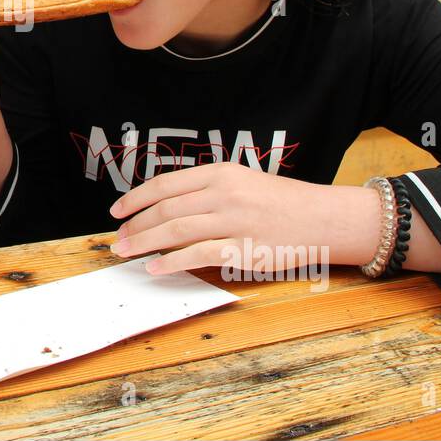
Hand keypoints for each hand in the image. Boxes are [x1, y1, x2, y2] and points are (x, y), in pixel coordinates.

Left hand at [107, 163, 344, 275]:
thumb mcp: (241, 181)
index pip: (165, 184)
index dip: (135, 198)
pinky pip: (197, 255)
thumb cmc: (281, 202)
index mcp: (220, 173)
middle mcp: (224, 193)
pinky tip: (156, 268)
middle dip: (135, 225)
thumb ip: (205, 189)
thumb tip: (164, 205)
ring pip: (175, 232)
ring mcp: (234, 221)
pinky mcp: (244, 249)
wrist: (323, 217)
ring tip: (126, 252)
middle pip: (165, 210)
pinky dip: (171, 263)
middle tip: (117, 238)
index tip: (117, 211)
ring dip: (144, 243)